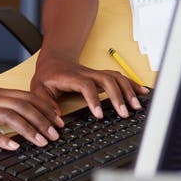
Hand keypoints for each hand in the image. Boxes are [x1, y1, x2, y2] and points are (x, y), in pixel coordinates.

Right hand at [0, 86, 63, 149]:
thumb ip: (2, 107)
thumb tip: (26, 117)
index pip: (26, 96)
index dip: (45, 107)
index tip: (58, 120)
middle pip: (22, 105)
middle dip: (42, 119)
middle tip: (55, 134)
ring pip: (9, 116)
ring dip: (28, 129)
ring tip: (41, 142)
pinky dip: (3, 138)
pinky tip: (13, 147)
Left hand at [31, 52, 147, 119]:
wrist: (54, 60)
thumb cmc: (46, 76)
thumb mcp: (38, 88)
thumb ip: (44, 104)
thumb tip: (56, 120)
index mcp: (71, 77)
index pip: (86, 85)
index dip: (94, 99)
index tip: (99, 115)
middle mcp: (86, 73)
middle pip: (106, 79)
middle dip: (117, 96)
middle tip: (124, 113)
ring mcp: (95, 74)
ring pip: (115, 77)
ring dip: (128, 90)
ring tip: (137, 106)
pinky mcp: (102, 76)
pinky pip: (119, 77)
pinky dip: (132, 84)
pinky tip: (142, 92)